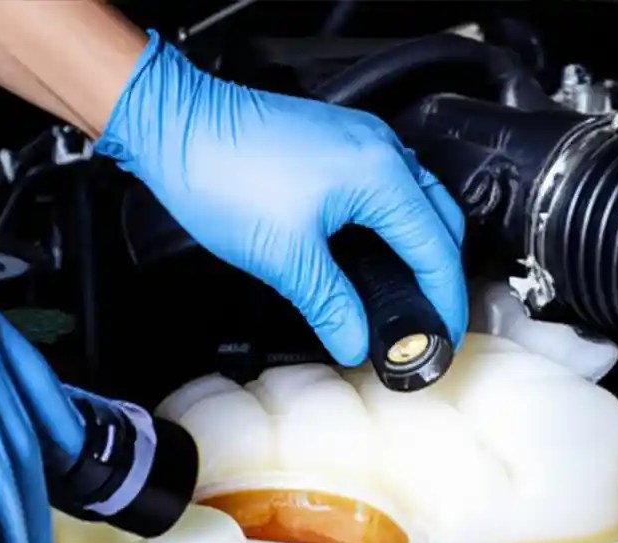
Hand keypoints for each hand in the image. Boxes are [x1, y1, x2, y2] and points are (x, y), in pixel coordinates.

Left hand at [96, 31, 467, 365]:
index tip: (442, 337)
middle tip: (429, 320)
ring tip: (405, 293)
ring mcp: (359, 139)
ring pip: (416, 200)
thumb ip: (330, 305)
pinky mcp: (336, 140)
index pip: (436, 248)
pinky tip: (372, 252)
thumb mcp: (283, 257)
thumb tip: (355, 343)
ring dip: (418, 245)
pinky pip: (387, 184)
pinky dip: (393, 222)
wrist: (174, 124)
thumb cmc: (220, 174)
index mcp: (380, 174)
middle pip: (440, 220)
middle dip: (440, 274)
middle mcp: (380, 148)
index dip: (443, 300)